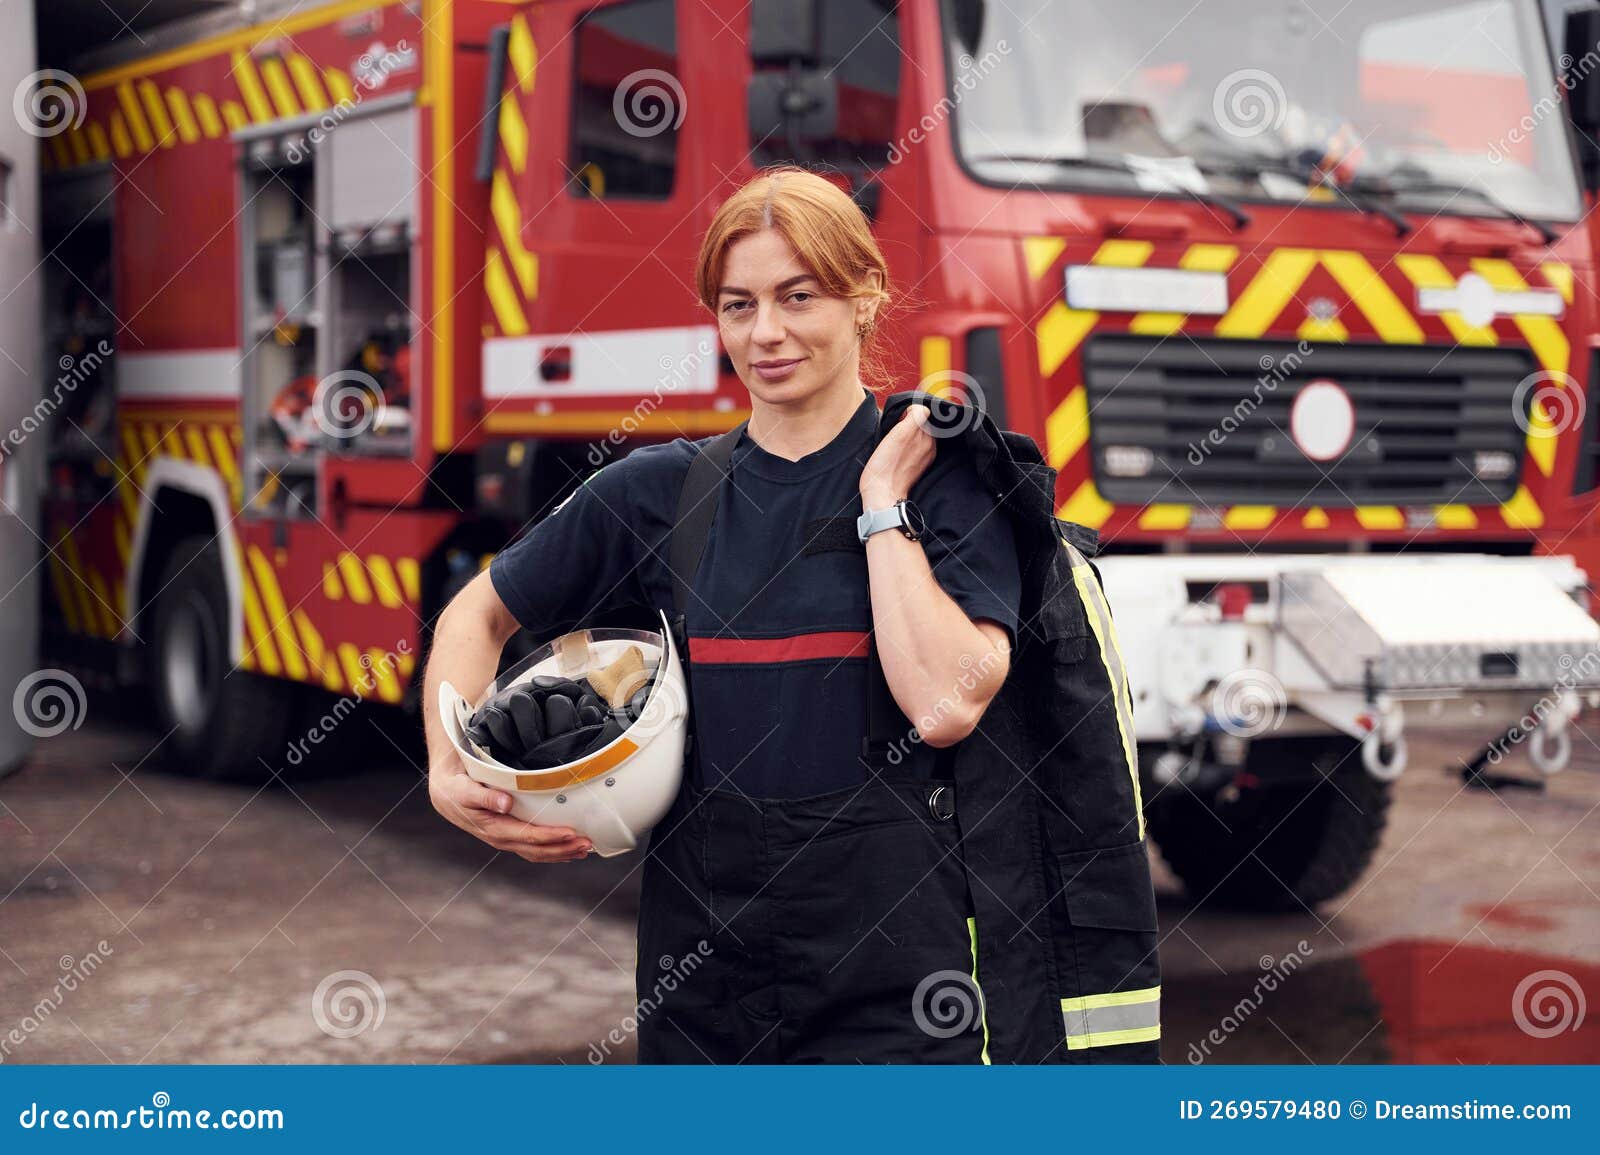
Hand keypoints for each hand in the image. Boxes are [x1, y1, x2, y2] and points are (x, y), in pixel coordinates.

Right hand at [428, 748, 593, 862]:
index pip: (528, 836)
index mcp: (494, 828)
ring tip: (586, 849)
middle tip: (588, 843)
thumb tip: (505, 803)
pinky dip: (553, 849)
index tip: (570, 832)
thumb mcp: (464, 789)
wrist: (445, 792)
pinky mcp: (510, 834)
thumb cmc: (455, 788)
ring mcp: (507, 839)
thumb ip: (484, 797)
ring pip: (538, 852)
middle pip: (537, 849)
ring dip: (562, 852)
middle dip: (563, 848)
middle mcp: (502, 838)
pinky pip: (534, 847)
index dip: (550, 836)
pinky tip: (568, 848)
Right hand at [860, 403, 934, 508]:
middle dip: (909, 422)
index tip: (899, 420)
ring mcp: (924, 456)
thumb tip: (920, 408)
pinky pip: (914, 447)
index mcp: (928, 438)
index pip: (924, 413)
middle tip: (894, 431)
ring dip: (906, 433)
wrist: (881, 493)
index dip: (909, 413)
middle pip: (921, 423)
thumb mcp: (899, 434)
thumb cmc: (885, 465)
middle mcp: (929, 446)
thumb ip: (916, 417)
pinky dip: (906, 445)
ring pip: (917, 434)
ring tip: (894, 443)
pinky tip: (895, 452)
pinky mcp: (917, 465)